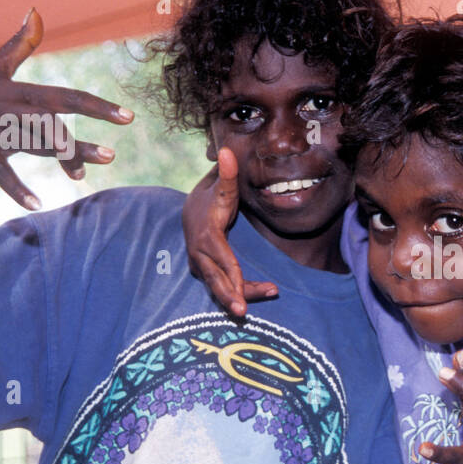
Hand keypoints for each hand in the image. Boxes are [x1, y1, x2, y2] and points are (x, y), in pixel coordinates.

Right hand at [0, 8, 130, 207]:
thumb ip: (21, 43)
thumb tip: (36, 12)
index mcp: (20, 91)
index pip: (67, 97)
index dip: (98, 107)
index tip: (128, 118)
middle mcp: (11, 110)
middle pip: (53, 125)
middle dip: (81, 141)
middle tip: (112, 156)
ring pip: (33, 147)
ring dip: (58, 162)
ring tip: (82, 176)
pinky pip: (1, 172)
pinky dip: (16, 188)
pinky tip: (37, 205)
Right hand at [182, 149, 278, 314]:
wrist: (191, 210)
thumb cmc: (210, 199)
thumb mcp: (220, 187)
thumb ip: (227, 174)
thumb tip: (227, 150)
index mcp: (205, 236)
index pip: (220, 258)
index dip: (231, 274)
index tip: (241, 292)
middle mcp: (200, 255)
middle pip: (216, 279)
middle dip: (229, 297)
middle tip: (242, 312)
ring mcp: (202, 266)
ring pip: (221, 286)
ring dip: (243, 294)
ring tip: (271, 292)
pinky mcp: (207, 272)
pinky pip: (224, 285)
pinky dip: (241, 290)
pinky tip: (266, 291)